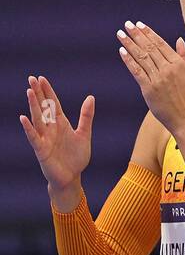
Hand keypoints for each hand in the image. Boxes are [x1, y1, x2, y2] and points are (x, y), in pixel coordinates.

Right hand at [20, 75, 92, 196]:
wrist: (72, 177)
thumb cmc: (76, 157)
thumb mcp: (84, 134)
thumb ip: (86, 116)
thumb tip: (91, 97)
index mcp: (61, 124)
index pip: (53, 104)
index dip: (48, 91)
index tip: (42, 78)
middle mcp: (50, 128)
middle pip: (43, 107)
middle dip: (38, 93)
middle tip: (31, 78)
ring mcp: (45, 138)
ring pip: (38, 118)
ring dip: (33, 105)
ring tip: (29, 91)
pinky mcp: (41, 150)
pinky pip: (34, 137)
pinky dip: (29, 128)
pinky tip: (23, 118)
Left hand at [116, 21, 184, 136]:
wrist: (184, 117)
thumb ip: (184, 56)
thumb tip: (179, 39)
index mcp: (179, 64)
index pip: (161, 44)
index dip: (149, 33)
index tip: (139, 24)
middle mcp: (168, 69)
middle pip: (149, 48)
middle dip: (137, 35)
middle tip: (127, 25)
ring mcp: (158, 78)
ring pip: (141, 57)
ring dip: (129, 44)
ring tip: (121, 34)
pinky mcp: (149, 88)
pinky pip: (137, 71)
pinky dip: (129, 60)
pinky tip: (122, 51)